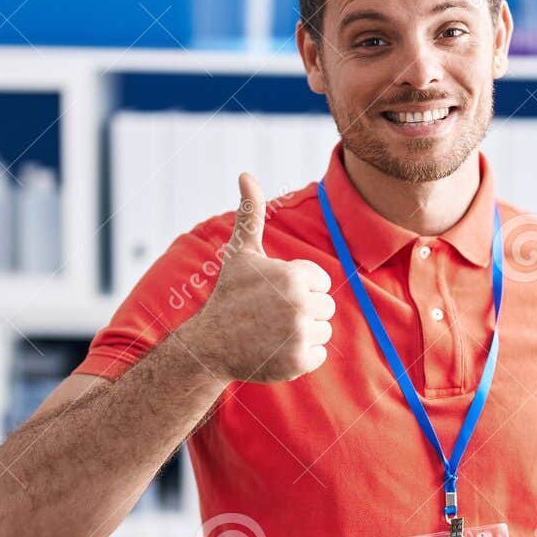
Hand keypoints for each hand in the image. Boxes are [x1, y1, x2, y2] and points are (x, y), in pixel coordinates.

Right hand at [180, 173, 335, 383]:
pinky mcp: (298, 362)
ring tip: (273, 333)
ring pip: (323, 331)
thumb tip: (246, 174)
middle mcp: (298, 304)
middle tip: (272, 316)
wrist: (211, 344)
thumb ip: (251, 214)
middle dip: (302, 312)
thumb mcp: (241, 253)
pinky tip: (275, 350)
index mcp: (293, 275)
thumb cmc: (230, 295)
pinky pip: (318, 355)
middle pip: (325, 307)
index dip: (299, 288)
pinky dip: (300, 357)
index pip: (321, 283)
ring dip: (302, 334)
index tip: (273, 294)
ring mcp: (298, 335)